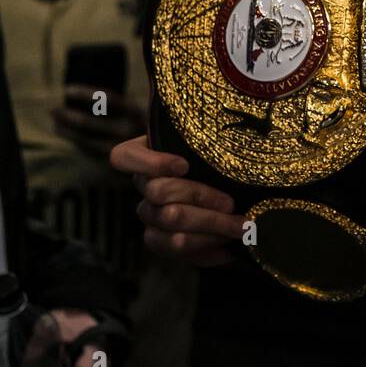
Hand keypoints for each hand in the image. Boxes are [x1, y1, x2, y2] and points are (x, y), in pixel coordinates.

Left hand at [52, 87, 145, 157]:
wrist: (167, 157)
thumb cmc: (150, 126)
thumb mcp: (140, 111)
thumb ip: (120, 105)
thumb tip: (83, 93)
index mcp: (136, 112)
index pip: (106, 99)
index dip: (84, 93)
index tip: (67, 89)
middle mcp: (129, 131)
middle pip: (90, 122)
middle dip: (68, 115)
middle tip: (53, 109)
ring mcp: (122, 148)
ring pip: (86, 139)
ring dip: (68, 130)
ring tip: (55, 123)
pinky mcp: (117, 162)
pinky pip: (91, 150)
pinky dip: (77, 141)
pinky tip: (69, 135)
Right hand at [110, 134, 246, 266]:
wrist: (234, 200)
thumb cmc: (223, 162)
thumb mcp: (216, 144)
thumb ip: (213, 135)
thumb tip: (223, 121)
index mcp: (147, 153)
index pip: (124, 156)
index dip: (151, 162)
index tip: (184, 165)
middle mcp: (143, 184)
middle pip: (159, 192)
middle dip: (201, 197)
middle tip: (231, 203)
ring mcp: (148, 214)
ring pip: (172, 219)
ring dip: (211, 223)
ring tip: (241, 225)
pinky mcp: (158, 241)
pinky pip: (176, 245)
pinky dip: (207, 244)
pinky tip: (228, 243)